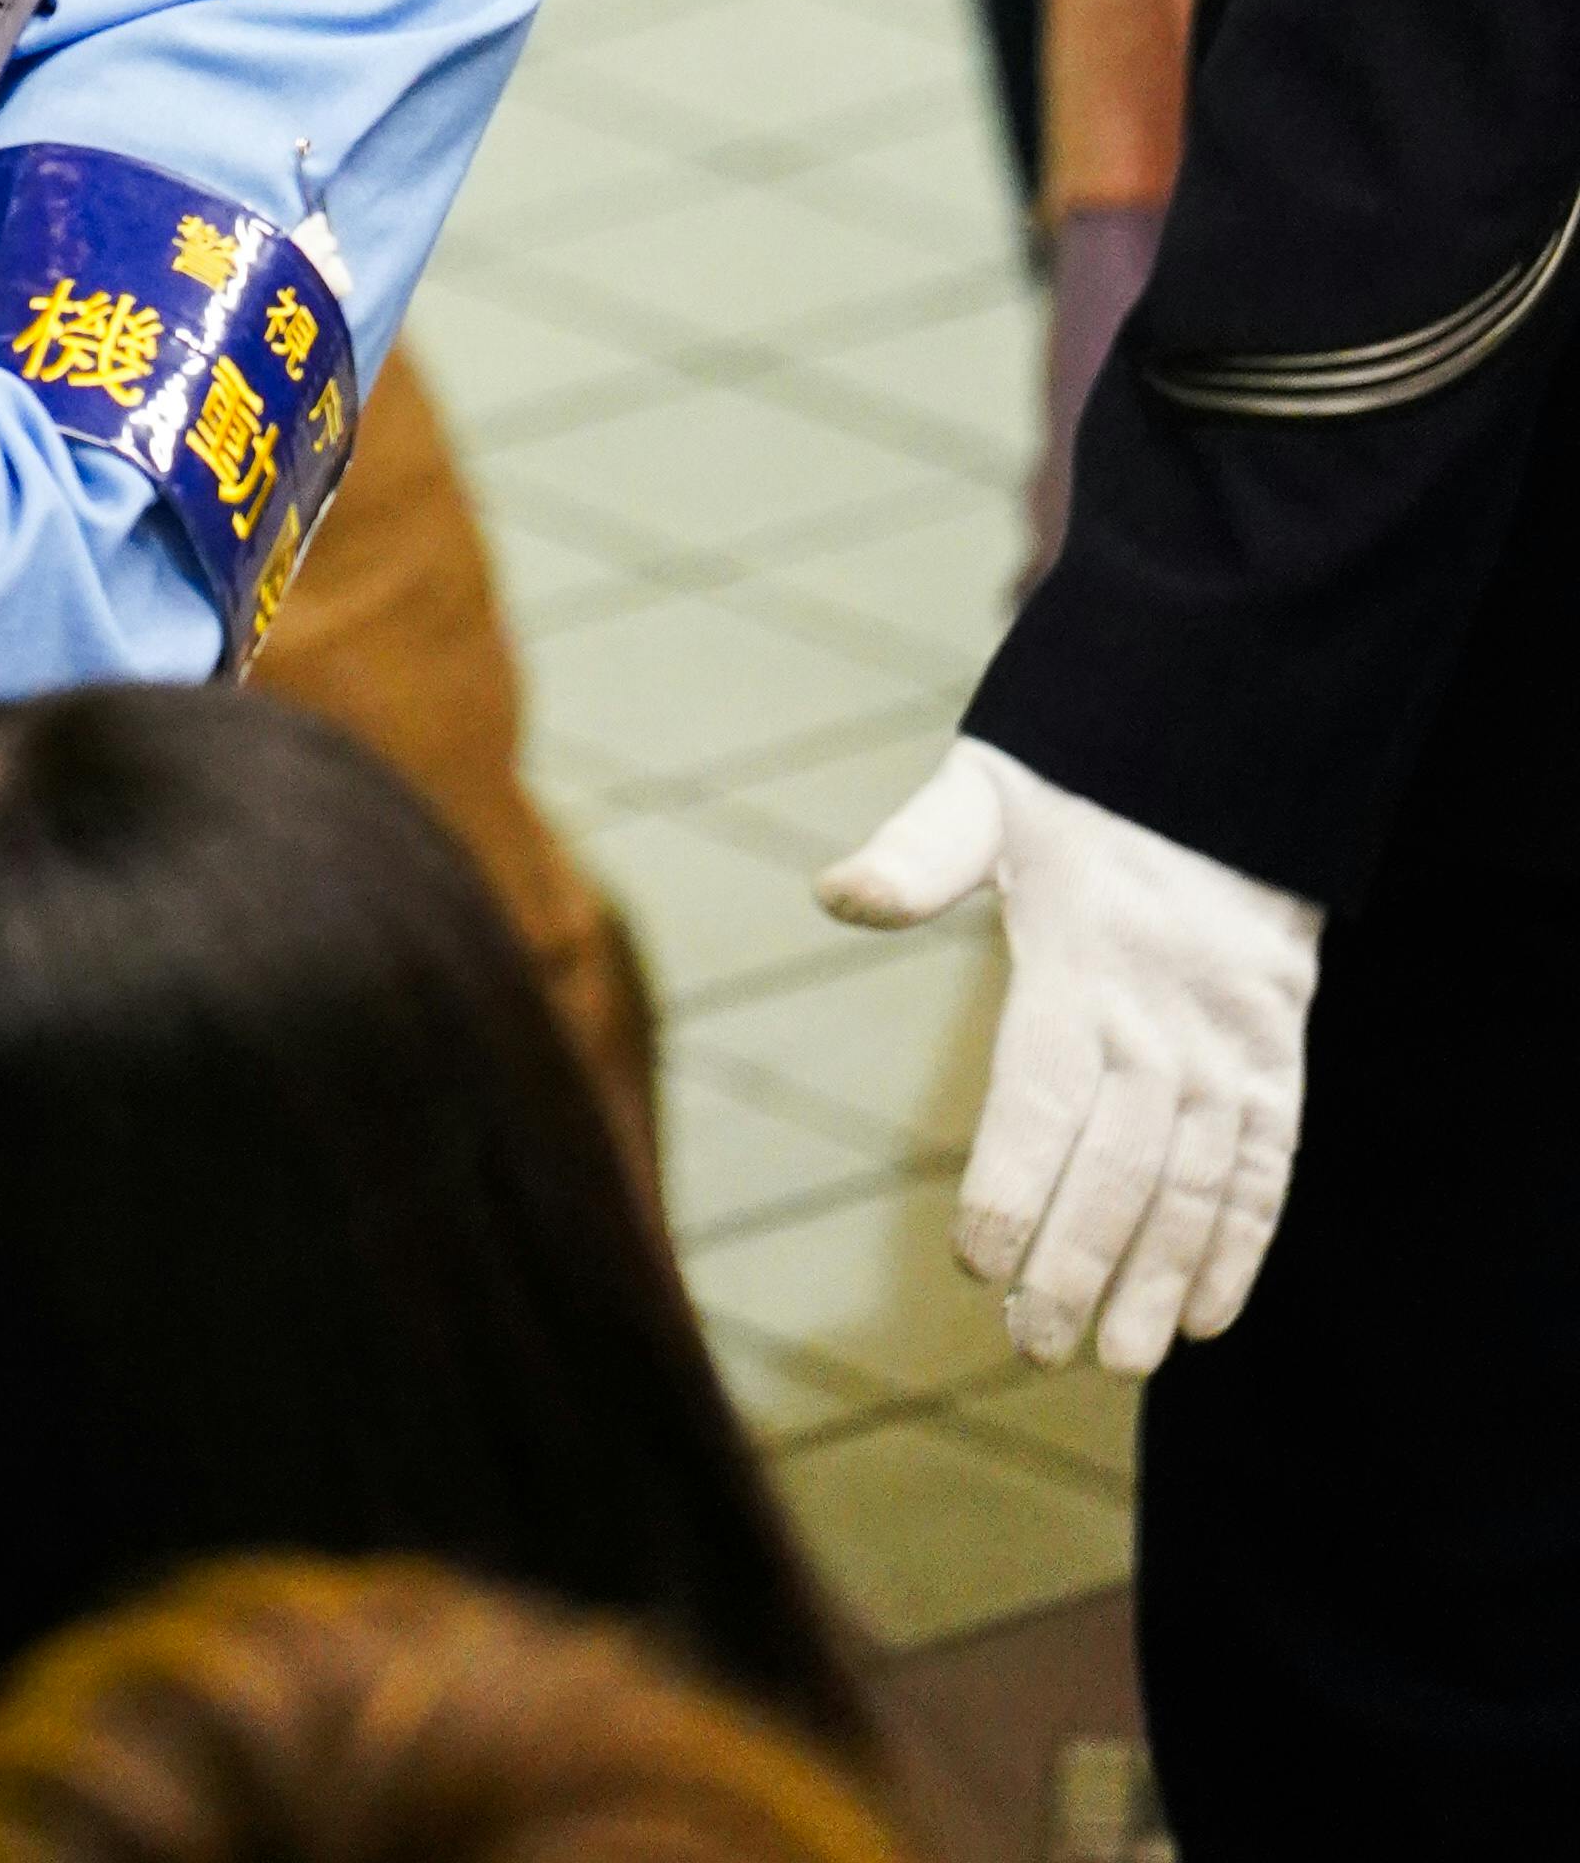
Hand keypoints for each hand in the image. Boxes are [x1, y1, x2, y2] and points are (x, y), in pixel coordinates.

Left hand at [823, 738, 1321, 1373]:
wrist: (1225, 750)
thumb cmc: (1080, 787)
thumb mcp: (989, 790)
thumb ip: (919, 852)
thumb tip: (835, 894)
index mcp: (1079, 958)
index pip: (1043, 1093)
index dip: (1015, 1184)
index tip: (978, 1264)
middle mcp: (1159, 1013)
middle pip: (1120, 1159)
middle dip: (1079, 1261)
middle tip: (1036, 1346)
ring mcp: (1227, 1040)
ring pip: (1196, 1180)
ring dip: (1160, 1276)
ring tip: (1119, 1362)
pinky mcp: (1275, 1056)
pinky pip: (1266, 1164)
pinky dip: (1241, 1244)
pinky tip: (1205, 1318)